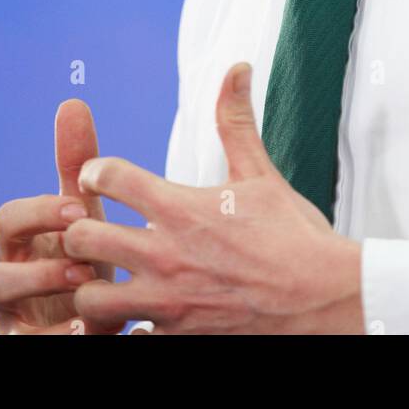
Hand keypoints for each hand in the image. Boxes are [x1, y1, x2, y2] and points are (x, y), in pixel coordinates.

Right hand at [0, 98, 126, 334]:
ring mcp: (11, 319)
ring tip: (88, 291)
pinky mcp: (24, 345)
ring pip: (3, 312)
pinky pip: (27, 347)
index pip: (8, 220)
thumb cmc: (79, 255)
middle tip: (83, 257)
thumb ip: (76, 164)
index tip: (82, 208)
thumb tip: (72, 101)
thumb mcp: (83, 212)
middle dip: (37, 266)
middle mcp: (5, 281)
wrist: (89, 313)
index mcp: (16, 243)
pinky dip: (56, 339)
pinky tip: (90, 329)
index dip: (40, 213)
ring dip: (43, 299)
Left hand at [61, 63, 365, 333]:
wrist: (327, 301)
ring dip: (93, 287)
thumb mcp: (261, 175)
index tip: (100, 177)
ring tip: (106, 281)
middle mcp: (166, 255)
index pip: (108, 176)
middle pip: (84, 236)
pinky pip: (127, 340)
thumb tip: (236, 68)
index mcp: (181, 208)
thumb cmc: (296, 238)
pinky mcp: (179, 340)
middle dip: (81, 230)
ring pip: (91, 297)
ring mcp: (169, 304)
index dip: (96, 172)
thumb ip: (236, 122)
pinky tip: (137, 321)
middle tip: (93, 231)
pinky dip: (124, 331)